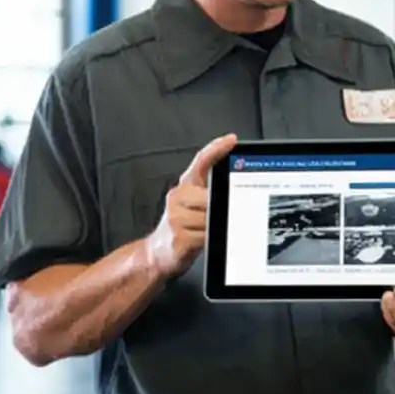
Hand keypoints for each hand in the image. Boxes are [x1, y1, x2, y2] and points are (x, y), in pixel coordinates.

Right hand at [147, 133, 237, 279]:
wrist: (157, 254)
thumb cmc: (183, 228)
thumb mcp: (195, 206)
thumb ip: (211, 194)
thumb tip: (237, 187)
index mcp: (185, 186)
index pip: (201, 162)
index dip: (216, 149)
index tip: (231, 140)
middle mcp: (178, 197)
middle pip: (210, 196)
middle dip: (220, 206)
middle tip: (223, 214)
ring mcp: (175, 217)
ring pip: (209, 217)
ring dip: (216, 225)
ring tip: (210, 230)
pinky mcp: (178, 237)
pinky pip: (204, 235)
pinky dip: (210, 238)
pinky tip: (206, 239)